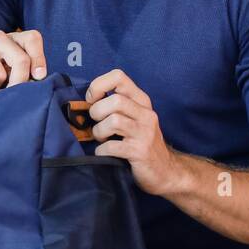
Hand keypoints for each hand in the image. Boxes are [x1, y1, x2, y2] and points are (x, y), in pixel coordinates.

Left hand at [86, 68, 184, 196]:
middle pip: (115, 100)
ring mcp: (144, 133)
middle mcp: (146, 114)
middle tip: (97, 124)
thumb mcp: (133, 118)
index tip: (92, 100)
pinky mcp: (140, 152)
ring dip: (99, 131)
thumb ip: (115, 107)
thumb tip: (83, 102)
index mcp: (141, 101)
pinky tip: (104, 152)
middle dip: (97, 112)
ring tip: (102, 138)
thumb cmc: (141, 142)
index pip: (118, 76)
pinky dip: (101, 150)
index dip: (98, 85)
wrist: (165, 172)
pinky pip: (112, 146)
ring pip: (114, 121)